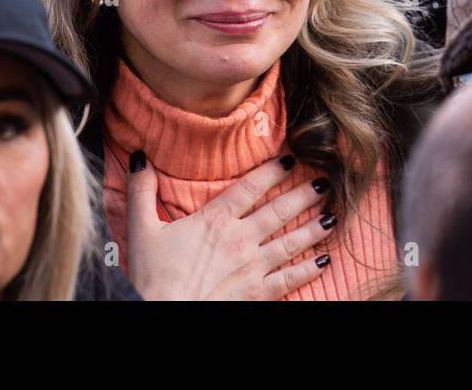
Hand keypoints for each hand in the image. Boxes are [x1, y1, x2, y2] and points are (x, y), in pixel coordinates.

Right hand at [126, 154, 334, 300]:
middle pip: (279, 211)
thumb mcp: (141, 228)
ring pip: (291, 241)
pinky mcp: (257, 293)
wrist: (163, 314)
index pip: (250, 187)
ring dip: (314, 227)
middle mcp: (240, 239)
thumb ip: (142, 190)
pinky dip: (309, 268)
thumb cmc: (152, 276)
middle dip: (303, 195)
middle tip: (324, 183)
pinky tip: (323, 260)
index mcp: (214, 220)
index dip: (272, 171)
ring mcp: (252, 267)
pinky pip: (290, 278)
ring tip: (332, 215)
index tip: (291, 159)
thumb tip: (139, 157)